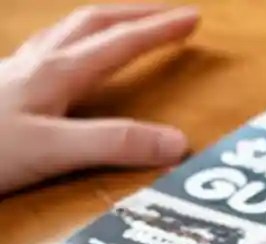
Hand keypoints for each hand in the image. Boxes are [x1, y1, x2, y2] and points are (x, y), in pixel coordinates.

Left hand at [0, 5, 197, 196]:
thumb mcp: (54, 151)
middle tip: (169, 14)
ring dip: (102, 23)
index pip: (120, 42)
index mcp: (57, 73)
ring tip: (123, 25)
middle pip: (93, 23)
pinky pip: (44, 54)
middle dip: (135, 15)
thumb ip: (115, 144)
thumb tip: (177, 141)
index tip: (192, 19)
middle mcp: (36, 65)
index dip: (158, 30)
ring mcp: (14, 74)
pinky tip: (64, 61)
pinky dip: (69, 46)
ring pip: (66, 33)